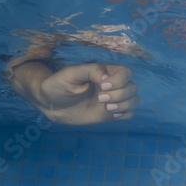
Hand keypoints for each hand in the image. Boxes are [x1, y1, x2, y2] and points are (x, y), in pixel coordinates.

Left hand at [11, 61, 139, 124]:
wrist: (51, 105)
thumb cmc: (58, 85)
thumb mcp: (70, 73)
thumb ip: (90, 71)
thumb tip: (107, 78)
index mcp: (104, 73)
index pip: (125, 72)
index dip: (119, 80)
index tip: (101, 87)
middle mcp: (112, 85)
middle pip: (132, 87)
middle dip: (120, 94)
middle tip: (100, 99)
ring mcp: (113, 100)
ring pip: (134, 100)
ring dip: (124, 105)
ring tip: (107, 108)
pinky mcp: (112, 113)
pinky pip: (129, 114)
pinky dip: (125, 114)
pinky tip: (110, 114)